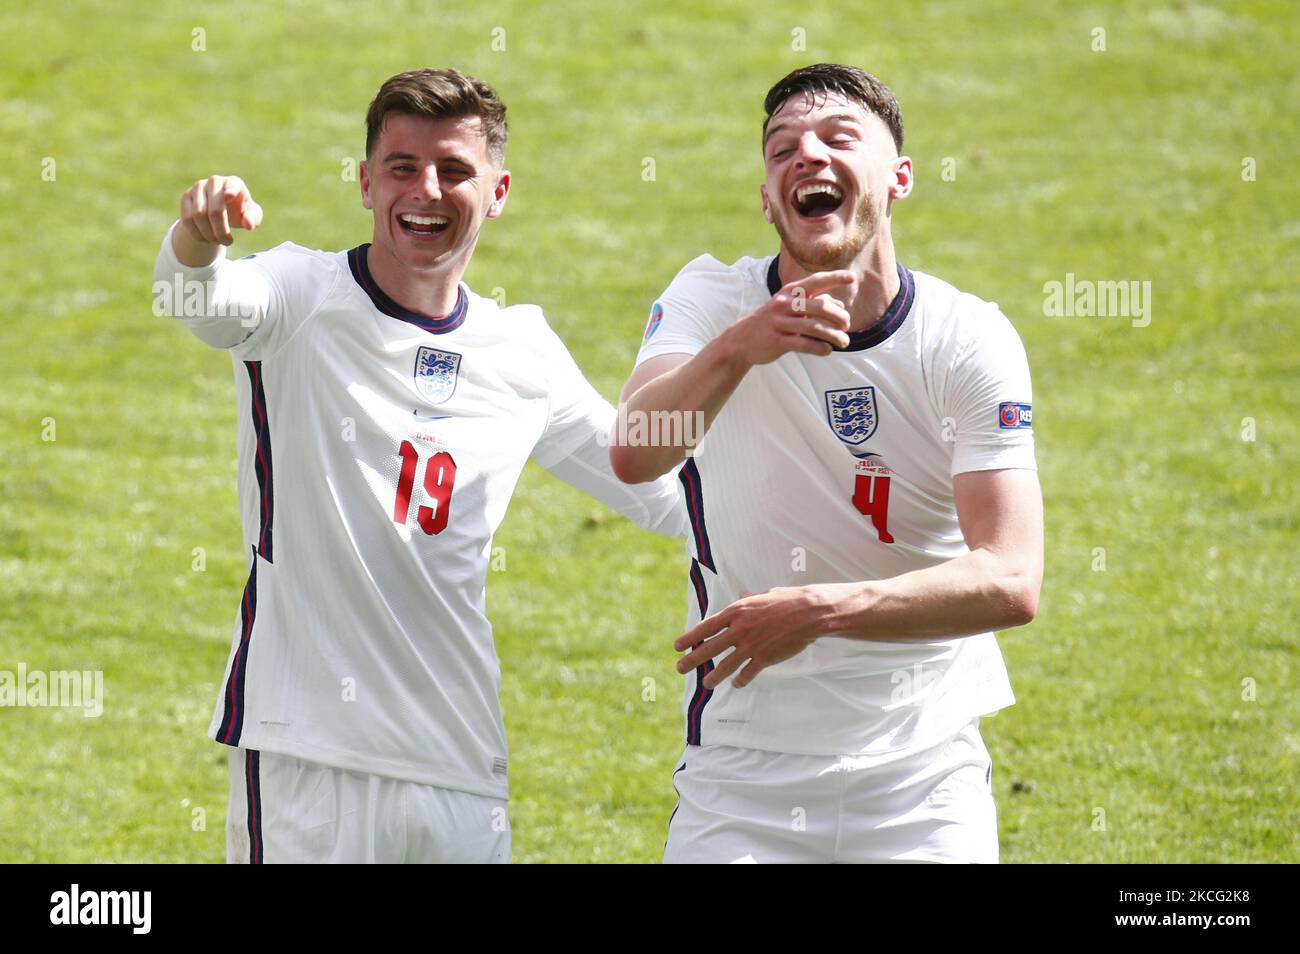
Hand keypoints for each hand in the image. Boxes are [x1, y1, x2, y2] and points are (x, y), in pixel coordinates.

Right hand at [178, 175, 262, 247]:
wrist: (222, 210)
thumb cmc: (241, 211)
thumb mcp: (252, 215)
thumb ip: (253, 218)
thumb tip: (248, 225)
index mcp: (234, 183)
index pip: (232, 185)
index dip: (230, 191)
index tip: (229, 196)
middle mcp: (215, 181)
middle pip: (214, 210)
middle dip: (221, 231)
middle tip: (227, 242)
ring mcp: (198, 187)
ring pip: (198, 215)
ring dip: (208, 234)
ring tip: (217, 242)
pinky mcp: (186, 196)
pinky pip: (187, 218)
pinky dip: (196, 233)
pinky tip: (205, 239)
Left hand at [674, 585, 841, 688]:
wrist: (809, 613)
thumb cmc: (788, 600)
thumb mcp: (763, 595)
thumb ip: (749, 598)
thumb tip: (741, 594)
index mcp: (737, 611)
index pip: (706, 627)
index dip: (690, 638)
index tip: (677, 646)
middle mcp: (739, 628)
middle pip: (710, 648)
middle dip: (692, 660)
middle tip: (680, 668)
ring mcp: (751, 645)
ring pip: (725, 665)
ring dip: (713, 676)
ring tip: (705, 684)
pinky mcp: (765, 657)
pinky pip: (747, 673)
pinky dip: (740, 680)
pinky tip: (736, 683)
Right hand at [722, 270, 855, 364]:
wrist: (740, 341)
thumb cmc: (772, 322)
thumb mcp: (789, 307)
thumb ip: (814, 304)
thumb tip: (840, 305)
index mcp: (789, 292)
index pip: (816, 281)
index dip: (835, 278)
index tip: (852, 277)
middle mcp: (784, 304)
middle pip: (820, 307)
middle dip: (839, 317)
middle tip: (847, 325)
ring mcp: (780, 323)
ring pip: (814, 328)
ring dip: (834, 336)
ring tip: (844, 342)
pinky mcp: (777, 341)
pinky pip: (804, 344)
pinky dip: (819, 348)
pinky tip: (827, 351)